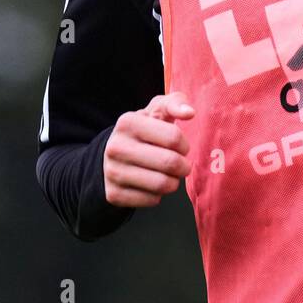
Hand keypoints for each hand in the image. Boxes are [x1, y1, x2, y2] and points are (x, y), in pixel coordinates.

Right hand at [103, 92, 194, 207]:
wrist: (112, 155)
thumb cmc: (145, 130)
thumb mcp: (157, 110)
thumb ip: (175, 103)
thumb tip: (189, 113)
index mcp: (127, 122)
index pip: (173, 137)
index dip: (184, 144)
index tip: (181, 146)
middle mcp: (116, 147)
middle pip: (170, 163)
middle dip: (184, 166)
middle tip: (181, 165)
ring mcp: (112, 172)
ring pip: (162, 185)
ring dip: (173, 182)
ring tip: (170, 175)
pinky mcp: (113, 195)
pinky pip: (152, 200)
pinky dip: (159, 195)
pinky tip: (152, 185)